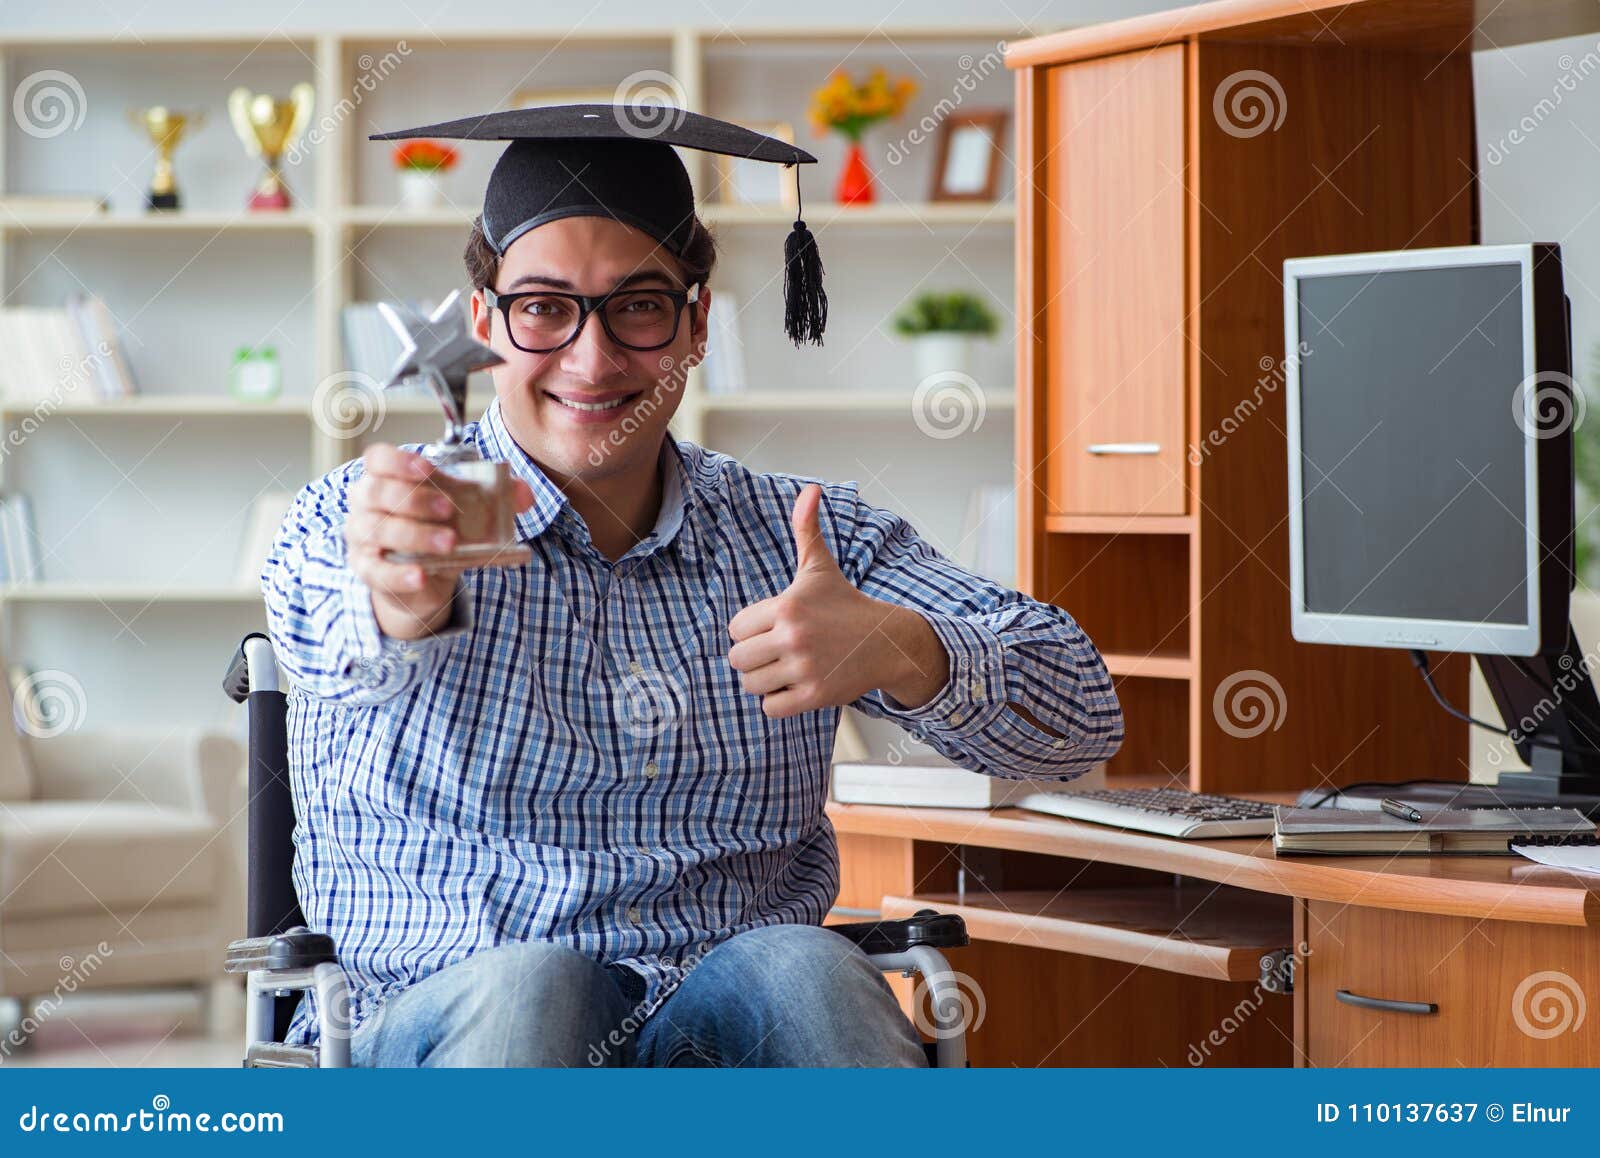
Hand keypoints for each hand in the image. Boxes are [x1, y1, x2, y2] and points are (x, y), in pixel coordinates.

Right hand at [345, 443, 534, 640]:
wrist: (425, 577)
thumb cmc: (439, 529)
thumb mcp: (467, 510)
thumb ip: (497, 497)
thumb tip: (524, 495)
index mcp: (386, 478)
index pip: (377, 459)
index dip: (398, 461)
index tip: (428, 469)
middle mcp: (366, 505)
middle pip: (376, 492)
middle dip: (415, 498)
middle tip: (449, 508)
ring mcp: (362, 539)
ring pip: (377, 531)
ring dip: (416, 535)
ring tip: (450, 542)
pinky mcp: (368, 571)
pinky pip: (377, 571)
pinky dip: (399, 573)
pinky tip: (420, 575)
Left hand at [727, 484, 948, 717]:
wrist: (886, 641)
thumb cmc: (845, 605)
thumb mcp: (820, 567)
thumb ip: (806, 529)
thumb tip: (810, 489)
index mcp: (786, 606)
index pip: (736, 629)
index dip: (750, 630)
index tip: (772, 628)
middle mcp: (793, 637)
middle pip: (738, 659)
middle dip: (753, 658)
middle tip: (776, 652)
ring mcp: (804, 669)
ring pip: (752, 685)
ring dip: (764, 681)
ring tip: (785, 669)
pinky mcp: (815, 696)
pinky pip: (771, 709)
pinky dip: (778, 702)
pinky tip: (795, 686)